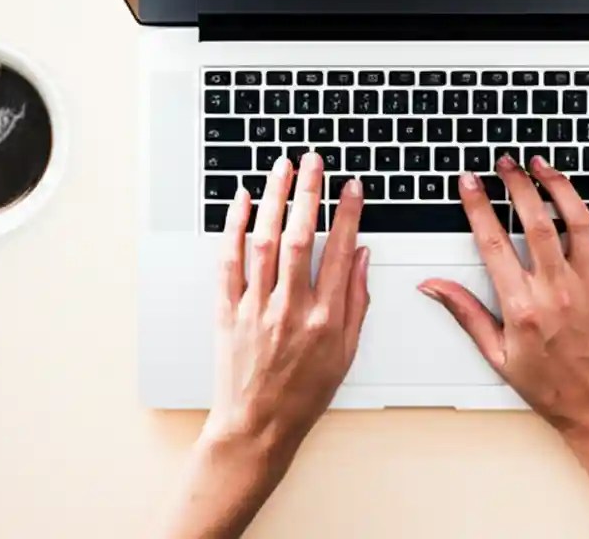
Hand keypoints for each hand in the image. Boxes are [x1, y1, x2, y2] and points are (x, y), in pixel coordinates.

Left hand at [156, 153, 368, 538]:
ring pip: (262, 241)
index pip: (339, 251)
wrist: (257, 426)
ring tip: (281, 168)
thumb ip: (357, 302)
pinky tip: (240, 202)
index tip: (352, 187)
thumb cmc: (303, 394)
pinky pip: (229, 261)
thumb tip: (361, 257)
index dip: (348, 213)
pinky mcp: (227, 311)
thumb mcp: (346, 352)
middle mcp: (290, 309)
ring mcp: (255, 308)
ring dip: (272, 199)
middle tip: (313, 161)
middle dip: (308, 192)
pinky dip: (233, 228)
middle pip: (298, 236)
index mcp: (325, 319)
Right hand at [421, 155, 588, 537]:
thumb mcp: (497, 355)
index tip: (469, 182)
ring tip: (540, 164)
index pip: (493, 243)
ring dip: (557, 184)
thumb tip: (433, 286)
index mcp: (523, 308)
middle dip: (516, 184)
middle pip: (534, 221)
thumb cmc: (551, 385)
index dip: (477, 207)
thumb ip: (465, 313)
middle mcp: (558, 290)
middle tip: (504, 163)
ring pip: (575, 219)